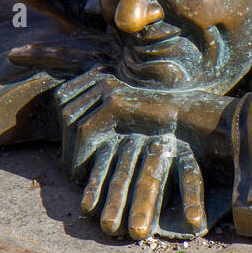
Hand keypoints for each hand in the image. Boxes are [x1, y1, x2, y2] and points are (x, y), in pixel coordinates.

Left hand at [49, 65, 233, 174]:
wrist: (188, 116)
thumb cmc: (161, 123)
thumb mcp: (127, 118)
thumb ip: (104, 121)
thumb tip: (74, 141)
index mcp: (102, 78)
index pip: (63, 97)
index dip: (62, 127)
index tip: (71, 154)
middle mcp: (102, 79)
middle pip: (64, 108)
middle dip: (65, 142)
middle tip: (72, 169)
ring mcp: (109, 88)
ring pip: (72, 120)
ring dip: (70, 151)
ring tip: (77, 175)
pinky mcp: (117, 103)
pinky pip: (86, 129)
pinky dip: (81, 154)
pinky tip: (86, 173)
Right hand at [78, 132, 206, 239]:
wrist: (150, 97)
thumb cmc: (184, 134)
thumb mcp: (200, 142)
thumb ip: (208, 170)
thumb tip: (214, 211)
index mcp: (183, 145)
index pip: (190, 173)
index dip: (192, 197)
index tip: (195, 222)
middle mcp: (156, 143)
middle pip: (150, 177)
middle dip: (144, 205)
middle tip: (138, 232)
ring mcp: (131, 142)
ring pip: (122, 175)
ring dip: (115, 202)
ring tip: (109, 228)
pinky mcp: (110, 142)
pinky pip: (101, 167)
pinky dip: (94, 188)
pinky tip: (88, 209)